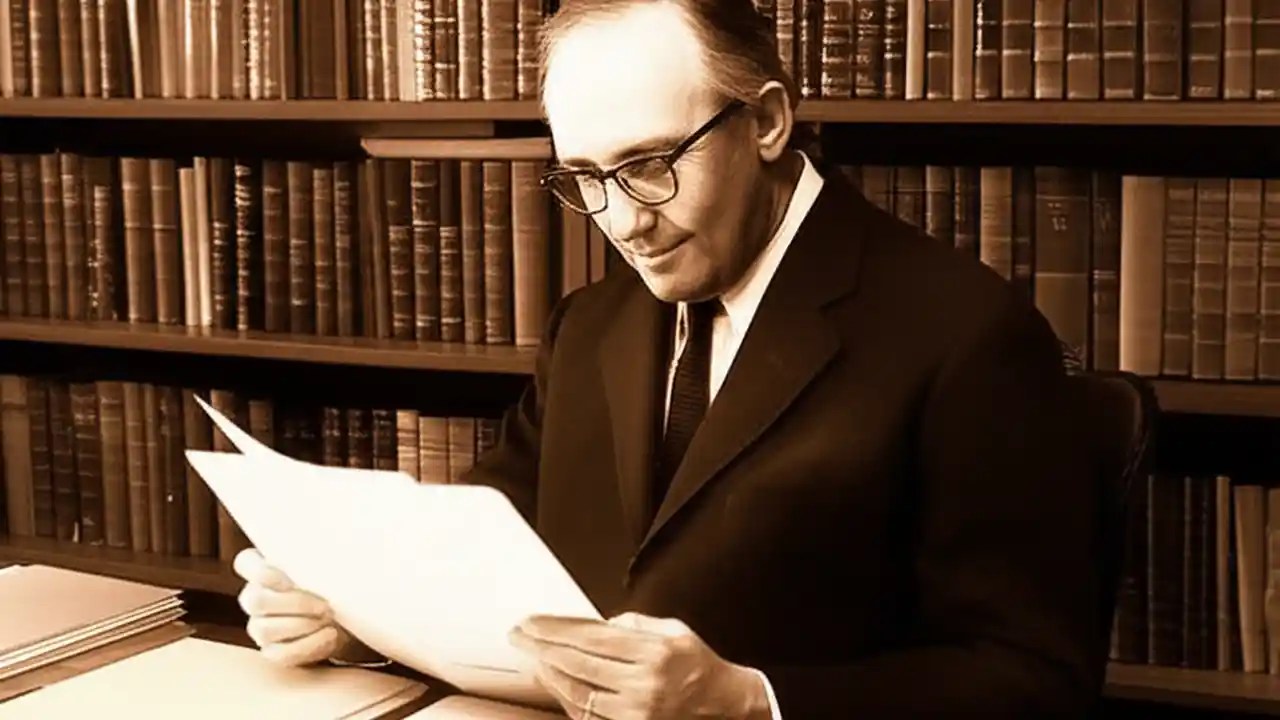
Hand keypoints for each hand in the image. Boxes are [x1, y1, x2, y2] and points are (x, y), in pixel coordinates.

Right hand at [233, 547, 349, 665]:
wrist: (348, 618)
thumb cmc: (334, 585)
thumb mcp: (327, 568)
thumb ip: (318, 561)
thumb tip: (333, 557)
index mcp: (262, 570)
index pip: (244, 563)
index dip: (265, 571)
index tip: (295, 577)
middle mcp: (254, 598)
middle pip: (256, 600)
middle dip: (295, 603)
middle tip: (326, 604)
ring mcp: (260, 627)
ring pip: (266, 629)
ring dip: (303, 625)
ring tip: (330, 619)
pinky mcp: (273, 651)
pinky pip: (282, 654)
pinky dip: (310, 645)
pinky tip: (330, 636)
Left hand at [508, 612, 769, 719]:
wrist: (723, 706)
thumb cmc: (697, 664)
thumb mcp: (672, 631)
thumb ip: (632, 624)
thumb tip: (595, 625)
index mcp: (655, 652)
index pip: (591, 636)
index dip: (555, 628)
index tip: (531, 621)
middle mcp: (644, 684)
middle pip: (577, 662)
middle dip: (541, 646)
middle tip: (518, 635)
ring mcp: (636, 713)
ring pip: (577, 692)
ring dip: (548, 673)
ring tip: (532, 657)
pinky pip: (587, 715)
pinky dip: (566, 698)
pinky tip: (555, 683)